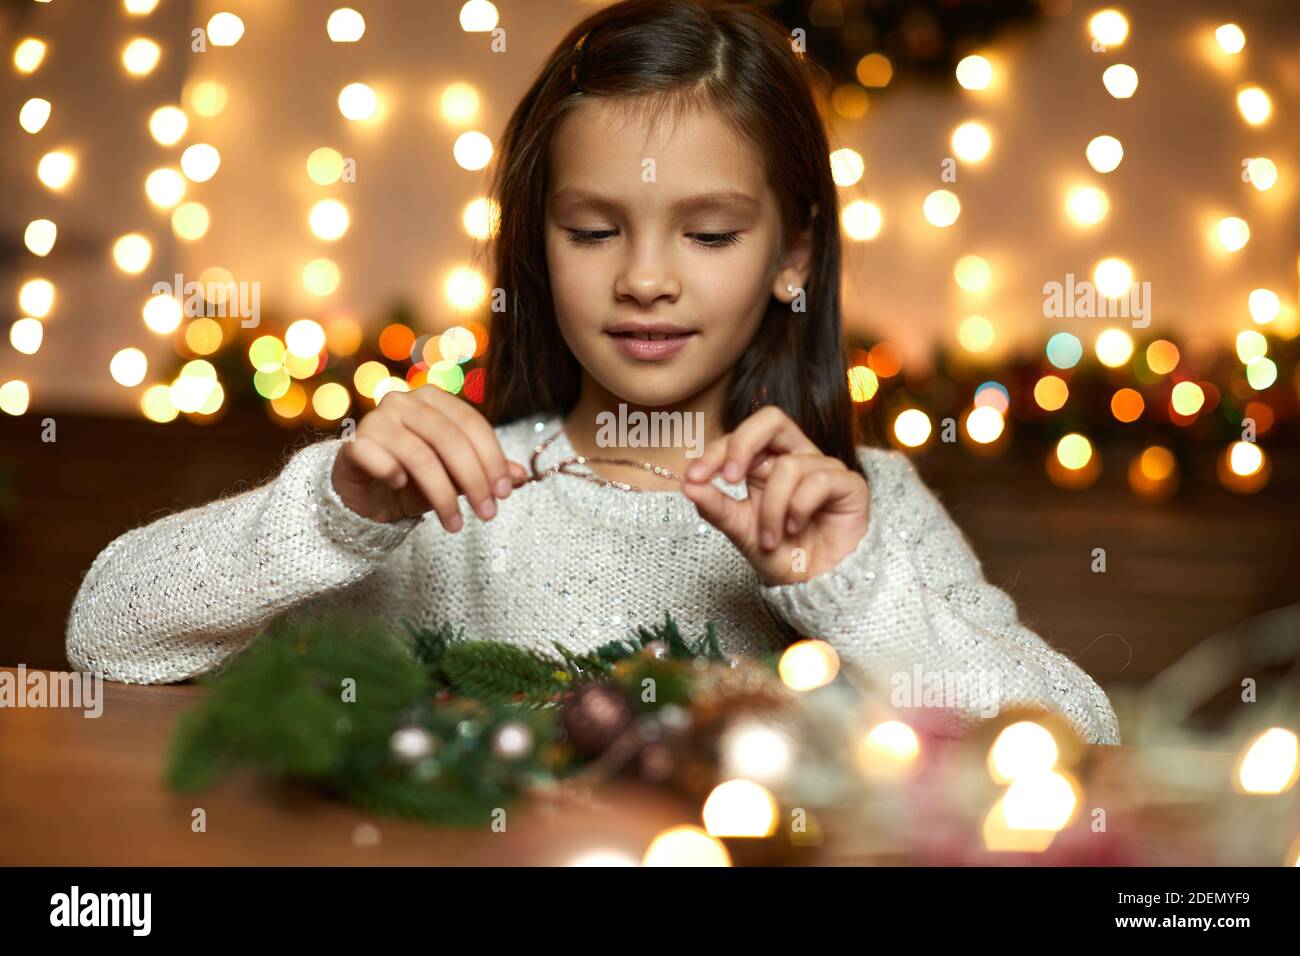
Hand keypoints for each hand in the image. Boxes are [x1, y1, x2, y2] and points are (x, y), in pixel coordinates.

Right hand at [331, 385, 528, 527]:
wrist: (365, 497)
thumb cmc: (413, 481)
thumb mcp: (455, 477)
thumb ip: (486, 472)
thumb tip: (522, 476)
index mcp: (433, 400)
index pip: (471, 424)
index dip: (492, 459)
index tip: (505, 493)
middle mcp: (404, 401)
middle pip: (449, 438)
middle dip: (474, 480)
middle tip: (488, 513)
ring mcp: (376, 419)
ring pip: (419, 454)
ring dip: (442, 494)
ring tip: (455, 523)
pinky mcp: (354, 443)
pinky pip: (376, 456)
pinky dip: (393, 473)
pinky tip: (401, 488)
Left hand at [680, 406, 870, 585]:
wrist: (815, 585)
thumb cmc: (780, 554)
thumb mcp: (739, 531)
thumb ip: (715, 507)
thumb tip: (688, 484)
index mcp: (766, 462)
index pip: (740, 437)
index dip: (715, 452)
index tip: (694, 478)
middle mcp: (795, 457)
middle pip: (771, 419)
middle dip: (743, 444)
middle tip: (730, 479)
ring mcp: (824, 468)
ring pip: (789, 467)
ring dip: (772, 508)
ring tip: (770, 538)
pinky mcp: (849, 484)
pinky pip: (819, 480)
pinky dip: (799, 508)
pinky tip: (796, 528)